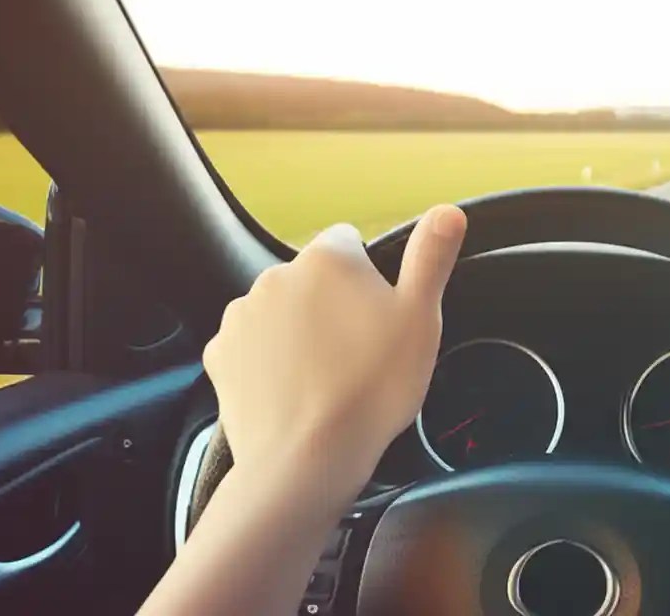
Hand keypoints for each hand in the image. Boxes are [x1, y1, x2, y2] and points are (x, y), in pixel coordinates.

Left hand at [203, 205, 467, 483]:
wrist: (306, 459)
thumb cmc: (372, 388)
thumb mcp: (421, 319)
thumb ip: (431, 257)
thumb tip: (448, 210)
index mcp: (328, 258)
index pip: (349, 241)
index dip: (369, 276)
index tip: (379, 316)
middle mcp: (277, 274)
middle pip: (313, 279)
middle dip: (331, 304)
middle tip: (358, 354)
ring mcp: (243, 314)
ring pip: (281, 312)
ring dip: (298, 331)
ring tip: (325, 378)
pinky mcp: (221, 353)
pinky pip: (251, 346)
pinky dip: (267, 361)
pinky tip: (293, 391)